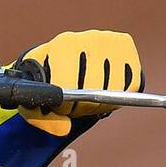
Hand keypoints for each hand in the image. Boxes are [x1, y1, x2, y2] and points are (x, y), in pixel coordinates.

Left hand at [14, 30, 143, 135]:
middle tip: (75, 106)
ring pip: (115, 88)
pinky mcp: (126, 47)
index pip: (68, 83)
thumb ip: (38, 115)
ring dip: (101, 102)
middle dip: (83, 105)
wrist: (60, 54)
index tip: (61, 108)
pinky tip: (103, 91)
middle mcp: (89, 38)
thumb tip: (64, 129)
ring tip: (87, 99)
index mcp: (63, 44)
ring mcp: (110, 40)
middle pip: (94, 87)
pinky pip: (131, 84)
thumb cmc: (45, 75)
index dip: (65, 104)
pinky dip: (118, 95)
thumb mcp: (34, 92)